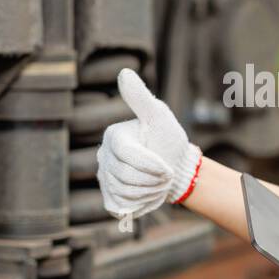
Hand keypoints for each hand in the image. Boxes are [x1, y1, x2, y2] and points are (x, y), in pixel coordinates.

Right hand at [96, 68, 202, 220]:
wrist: (175, 168)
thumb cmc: (168, 140)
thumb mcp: (158, 116)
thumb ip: (141, 98)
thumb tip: (125, 72)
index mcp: (113, 136)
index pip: (129, 157)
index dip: (152, 165)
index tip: (166, 165)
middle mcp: (102, 156)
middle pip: (126, 177)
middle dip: (154, 180)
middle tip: (164, 175)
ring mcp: (104, 178)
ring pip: (125, 193)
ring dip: (150, 192)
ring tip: (157, 182)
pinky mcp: (110, 197)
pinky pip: (121, 206)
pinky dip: (140, 204)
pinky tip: (148, 193)